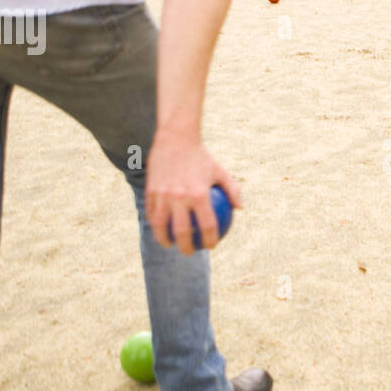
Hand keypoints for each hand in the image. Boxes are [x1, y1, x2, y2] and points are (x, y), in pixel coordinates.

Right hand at [145, 127, 242, 255]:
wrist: (175, 138)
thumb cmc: (201, 156)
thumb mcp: (220, 170)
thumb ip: (232, 190)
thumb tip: (240, 209)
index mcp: (199, 194)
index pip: (207, 225)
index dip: (210, 239)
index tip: (211, 246)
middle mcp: (179, 196)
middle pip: (181, 231)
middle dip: (186, 247)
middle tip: (190, 252)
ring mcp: (163, 194)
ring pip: (160, 225)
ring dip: (164, 239)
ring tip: (170, 244)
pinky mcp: (151, 190)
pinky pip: (151, 212)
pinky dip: (154, 223)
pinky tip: (159, 228)